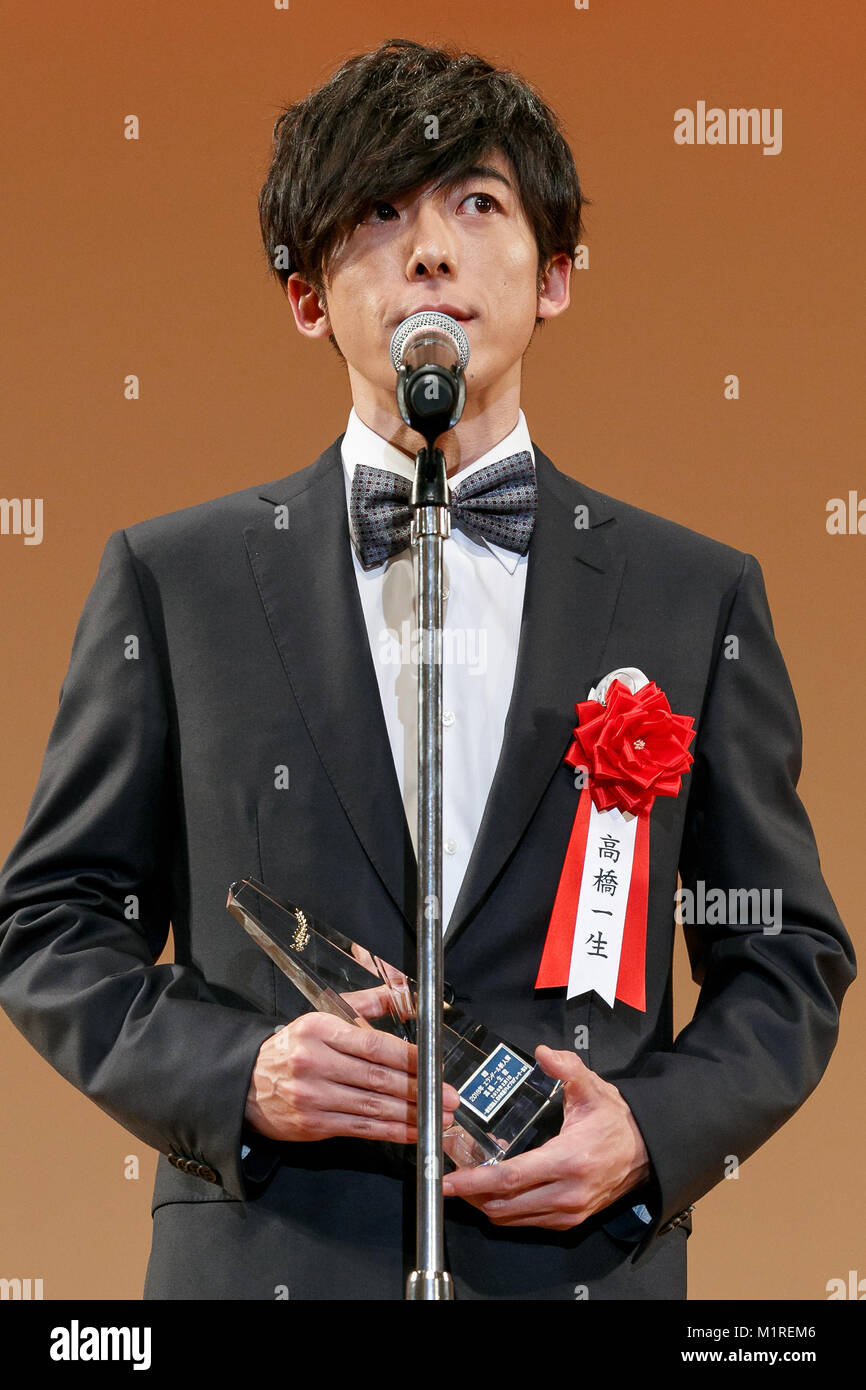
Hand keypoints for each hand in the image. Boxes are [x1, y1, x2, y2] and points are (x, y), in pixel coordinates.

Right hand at [244, 1005, 458, 1144]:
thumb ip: (366, 1005)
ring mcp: (313, 1097)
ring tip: (439, 1116)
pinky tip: (413, 1132)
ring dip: (411, 1114)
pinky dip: (391, 1132)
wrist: (245, 1083)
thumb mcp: (322, 1016)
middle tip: (448, 1096)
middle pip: (377, 1078)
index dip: (408, 1056)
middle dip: (418, 1089)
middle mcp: (314, 1063)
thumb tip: (404, 992)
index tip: (433, 1064)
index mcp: (319, 1030)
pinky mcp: (313, 1125)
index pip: (372, 1044)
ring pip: (372, 1107)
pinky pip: (360, 1129)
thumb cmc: (293, 1047)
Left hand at [441, 1045, 650, 1229]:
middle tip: (448, 1178)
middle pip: (505, 1203)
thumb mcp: (593, 1089)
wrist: (648, 1152)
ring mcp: (569, 1212)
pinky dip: (506, 1210)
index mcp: (569, 1160)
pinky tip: (494, 1192)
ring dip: (485, 1204)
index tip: (449, 1180)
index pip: (512, 1177)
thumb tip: (543, 1054)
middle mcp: (567, 1193)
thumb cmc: (616, 1121)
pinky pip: (528, 1222)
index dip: (476, 1181)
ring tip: (466, 1184)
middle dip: (471, 1195)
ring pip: (513, 1218)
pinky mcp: (570, 1221)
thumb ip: (568, 1069)